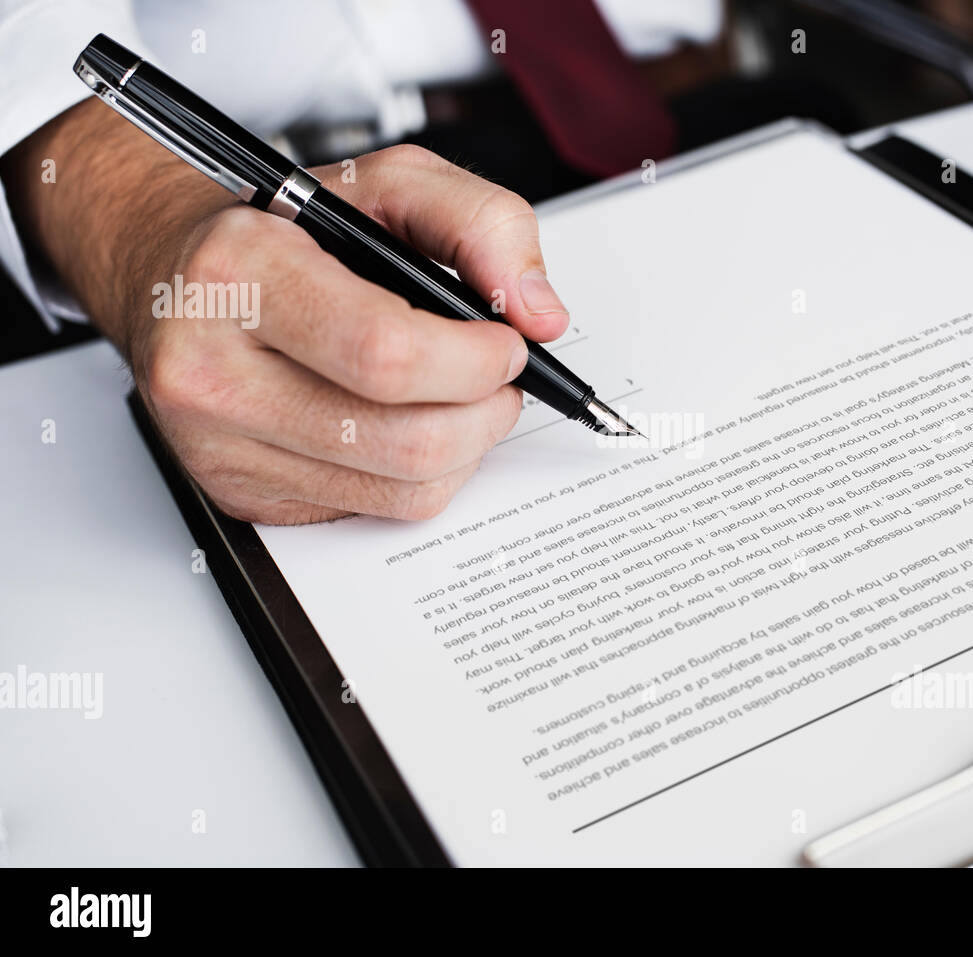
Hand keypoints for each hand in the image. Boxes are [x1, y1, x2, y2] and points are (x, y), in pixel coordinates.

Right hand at [3, 99, 568, 522]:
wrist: (175, 277)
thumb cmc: (286, 233)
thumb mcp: (386, 183)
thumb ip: (480, 223)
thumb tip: (538, 312)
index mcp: (240, 274)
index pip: (387, 354)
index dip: (475, 361)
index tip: (508, 345)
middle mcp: (210, 369)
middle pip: (406, 440)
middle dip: (486, 412)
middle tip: (500, 377)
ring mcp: (219, 446)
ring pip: (402, 489)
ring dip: (466, 447)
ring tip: (466, 398)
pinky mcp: (239, 495)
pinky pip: (373, 512)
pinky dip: (418, 474)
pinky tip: (409, 424)